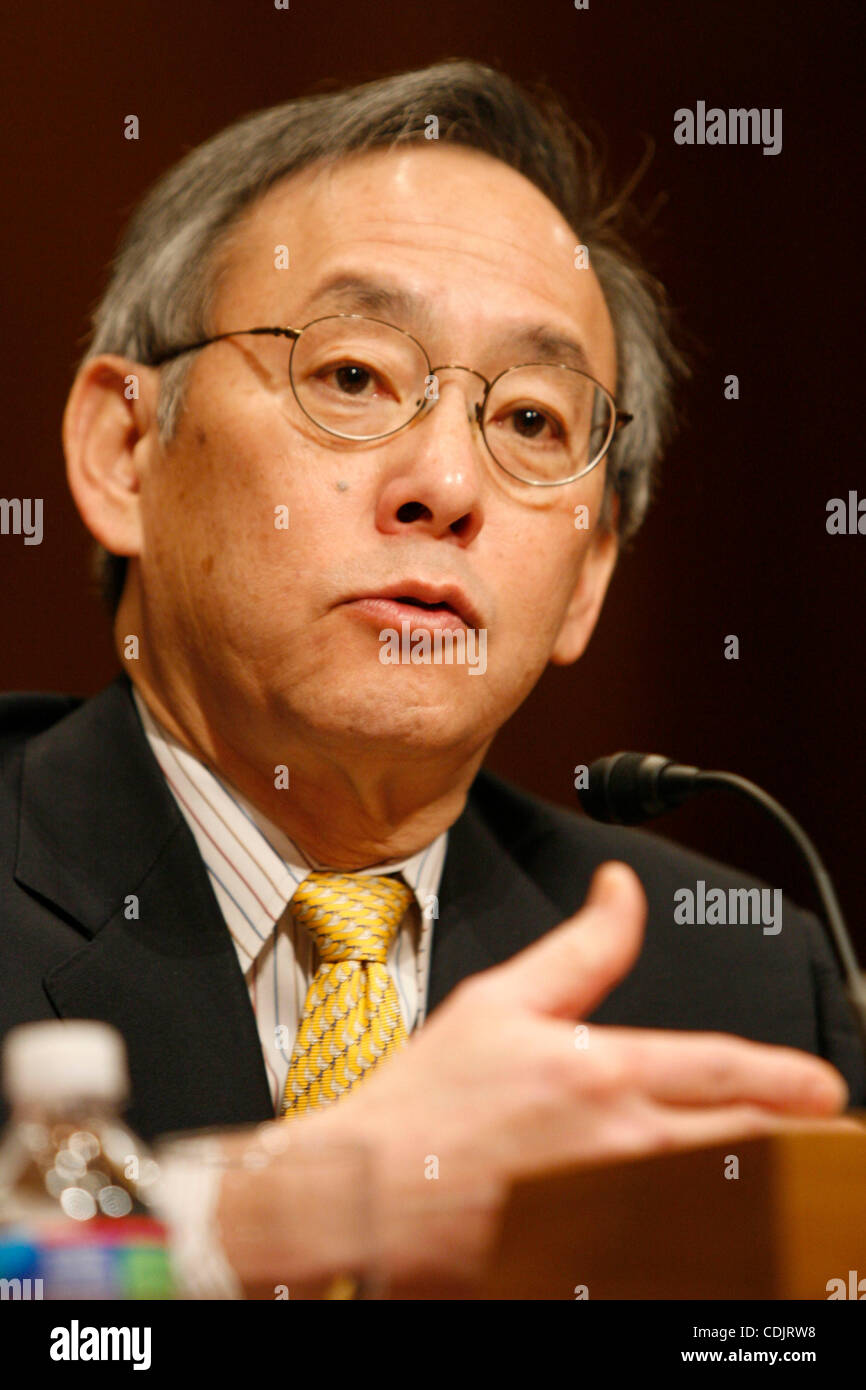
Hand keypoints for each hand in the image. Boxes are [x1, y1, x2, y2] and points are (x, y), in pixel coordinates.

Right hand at [219, 862, 851, 1295]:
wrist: (371, 1189)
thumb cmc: (428, 1100)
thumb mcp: (501, 998)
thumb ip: (581, 947)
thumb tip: (621, 891)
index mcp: (598, 1074)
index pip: (718, 1070)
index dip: (782, 1076)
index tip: (823, 1085)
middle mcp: (618, 1145)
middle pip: (738, 1137)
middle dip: (792, 1129)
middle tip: (823, 1122)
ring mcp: (611, 1207)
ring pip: (714, 1185)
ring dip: (757, 1168)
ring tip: (782, 1153)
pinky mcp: (592, 1250)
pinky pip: (670, 1232)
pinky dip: (705, 1216)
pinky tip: (712, 1206)